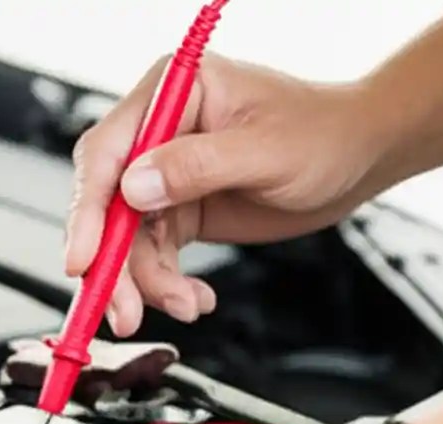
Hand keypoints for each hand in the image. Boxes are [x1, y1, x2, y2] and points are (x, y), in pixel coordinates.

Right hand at [67, 54, 391, 336]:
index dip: (89, 210)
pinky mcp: (176, 209)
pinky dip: (167, 284)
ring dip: (146, 283)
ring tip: (185, 305)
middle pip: (106, 204)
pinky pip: (152, 255)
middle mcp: (156, 132)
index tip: (82, 260)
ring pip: (126, 239)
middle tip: (122, 311)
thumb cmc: (325, 133)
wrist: (360, 156)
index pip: (106, 153)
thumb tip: (133, 189)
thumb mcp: (266, 151)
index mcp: (170, 93)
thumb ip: (196, 166)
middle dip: (111, 262)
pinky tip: (195, 297)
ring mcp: (163, 174)